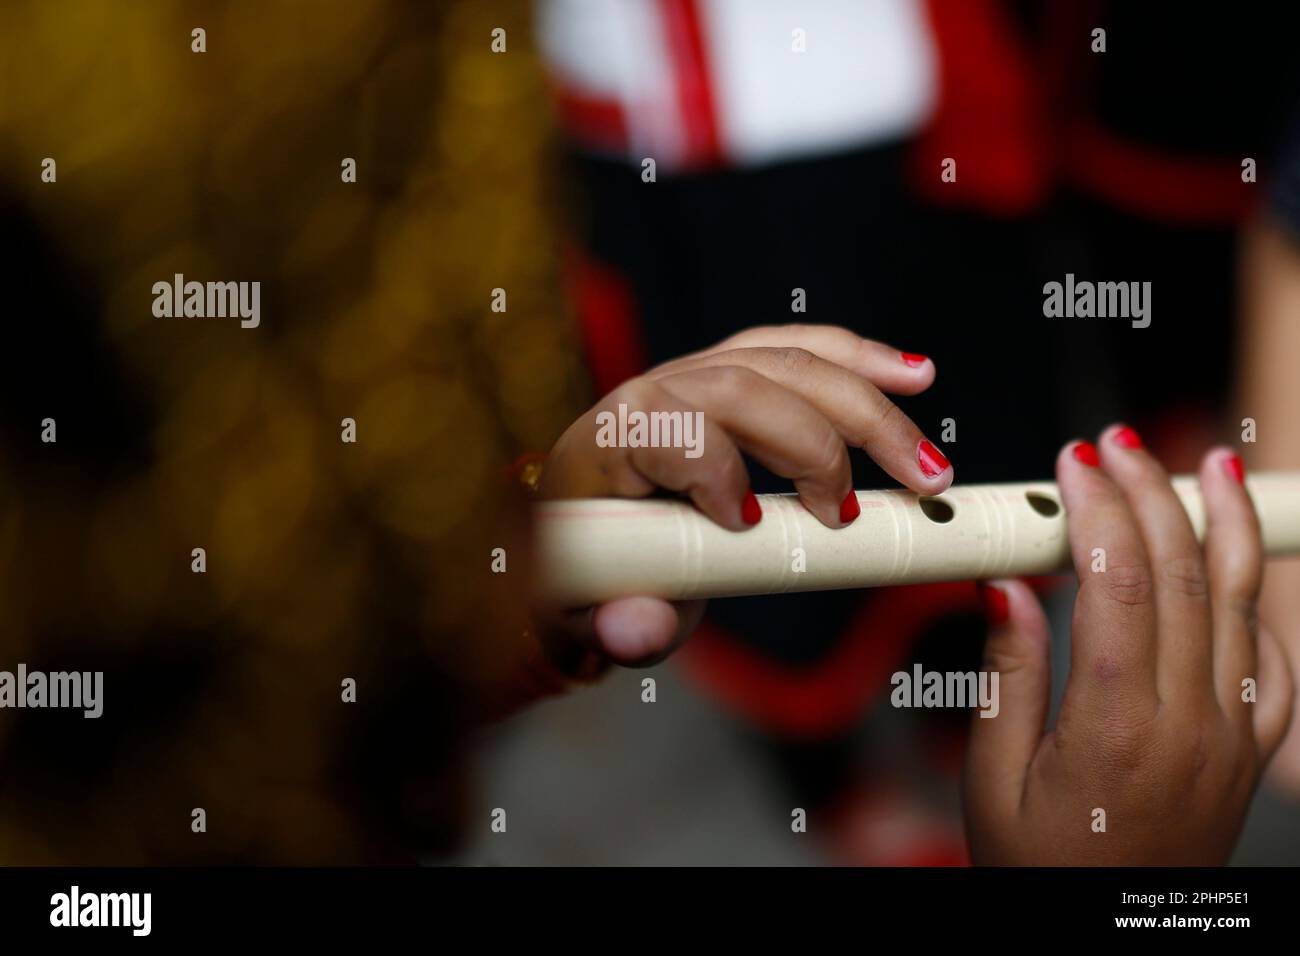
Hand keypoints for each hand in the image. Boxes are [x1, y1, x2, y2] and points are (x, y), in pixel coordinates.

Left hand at [537, 324, 951, 667]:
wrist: (579, 530)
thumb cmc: (586, 569)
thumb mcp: (588, 612)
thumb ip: (614, 625)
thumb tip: (637, 630)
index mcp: (610, 443)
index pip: (668, 427)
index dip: (714, 467)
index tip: (751, 522)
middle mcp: (653, 392)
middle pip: (748, 387)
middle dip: (831, 441)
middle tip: (899, 500)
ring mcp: (694, 374)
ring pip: (787, 362)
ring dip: (868, 402)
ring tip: (927, 457)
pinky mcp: (730, 372)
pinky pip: (797, 349)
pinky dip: (858, 360)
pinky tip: (914, 372)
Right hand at [964, 427, 1294, 864]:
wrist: (1103, 936)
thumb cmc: (1039, 866)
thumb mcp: (993, 776)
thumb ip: (1008, 675)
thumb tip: (1007, 588)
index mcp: (1116, 726)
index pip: (1117, 582)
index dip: (1098, 508)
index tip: (1073, 463)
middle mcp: (1188, 723)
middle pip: (1183, 575)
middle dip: (1150, 493)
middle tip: (1118, 445)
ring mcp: (1231, 737)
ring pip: (1242, 604)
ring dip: (1226, 524)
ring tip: (1213, 465)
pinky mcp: (1249, 753)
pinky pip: (1274, 663)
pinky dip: (1262, 602)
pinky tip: (1244, 564)